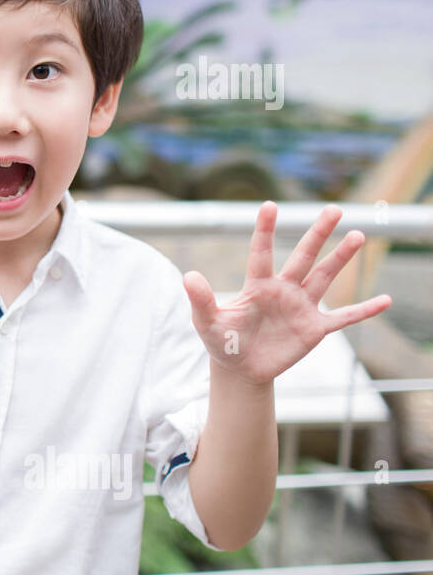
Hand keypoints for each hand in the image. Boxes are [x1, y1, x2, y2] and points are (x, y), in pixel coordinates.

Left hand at [182, 202, 390, 386]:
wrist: (240, 369)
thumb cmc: (222, 341)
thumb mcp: (207, 322)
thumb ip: (201, 300)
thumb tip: (188, 276)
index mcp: (257, 286)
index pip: (261, 253)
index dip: (264, 230)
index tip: (269, 205)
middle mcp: (283, 290)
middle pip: (303, 256)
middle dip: (317, 234)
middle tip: (334, 209)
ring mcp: (301, 307)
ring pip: (325, 277)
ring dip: (341, 258)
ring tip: (358, 234)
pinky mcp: (314, 329)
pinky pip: (343, 317)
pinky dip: (364, 310)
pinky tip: (386, 299)